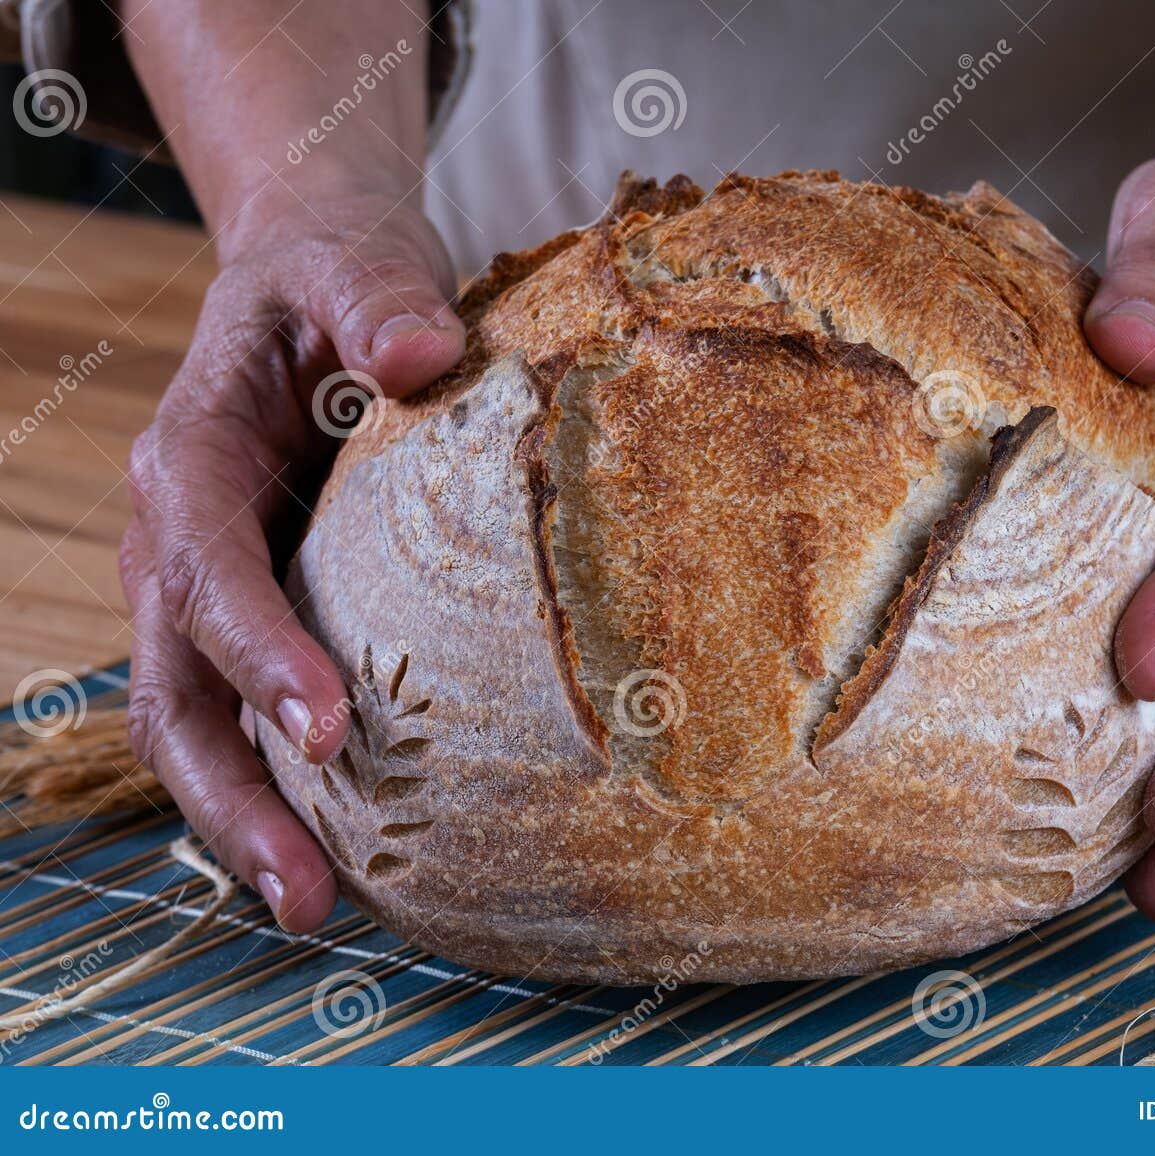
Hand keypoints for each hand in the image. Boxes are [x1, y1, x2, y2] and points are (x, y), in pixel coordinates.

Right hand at [120, 195, 463, 930]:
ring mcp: (206, 584)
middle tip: (303, 889)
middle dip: (228, 792)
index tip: (327, 729)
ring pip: (194, 719)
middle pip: (172, 682)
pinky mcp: (254, 609)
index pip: (203, 567)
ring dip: (244, 817)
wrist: (316, 281)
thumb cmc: (335, 274)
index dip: (254, 651)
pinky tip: (342, 850)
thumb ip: (380, 300)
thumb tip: (425, 354)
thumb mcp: (353, 261)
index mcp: (190, 454)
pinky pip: (244, 709)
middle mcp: (179, 535)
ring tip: (313, 906)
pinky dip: (278, 783)